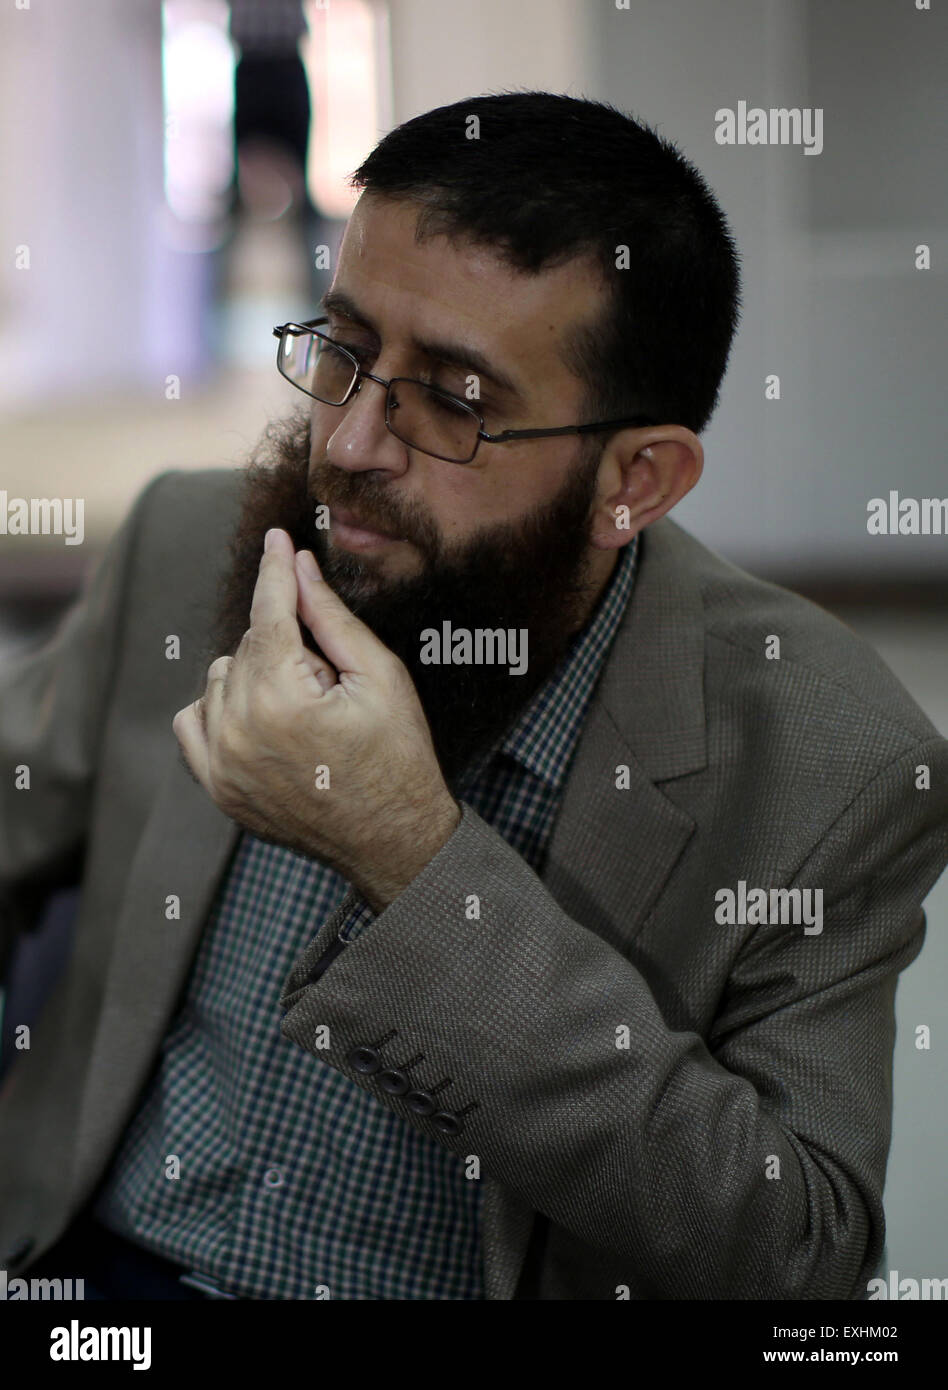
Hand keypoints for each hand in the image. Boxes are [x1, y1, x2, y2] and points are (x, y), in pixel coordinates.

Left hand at [173, 528, 461, 911]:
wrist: (392, 840)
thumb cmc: (399, 758)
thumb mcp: (381, 676)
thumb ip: (332, 617)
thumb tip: (298, 567)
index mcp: (282, 699)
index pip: (269, 614)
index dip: (275, 571)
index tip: (275, 537)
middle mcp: (239, 731)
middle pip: (247, 645)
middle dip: (288, 646)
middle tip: (330, 680)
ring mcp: (221, 765)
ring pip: (219, 678)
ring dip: (255, 675)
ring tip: (303, 707)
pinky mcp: (217, 787)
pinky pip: (192, 720)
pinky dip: (220, 708)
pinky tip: (261, 718)